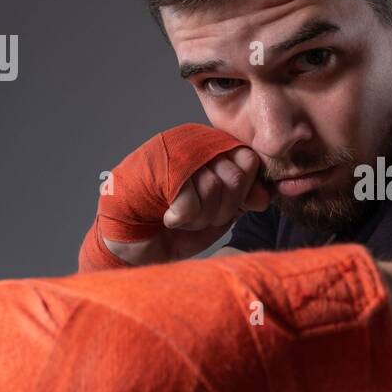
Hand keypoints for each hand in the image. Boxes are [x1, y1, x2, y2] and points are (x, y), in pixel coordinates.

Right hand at [105, 145, 270, 265]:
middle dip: (222, 208)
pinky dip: (183, 217)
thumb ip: (239, 202)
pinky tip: (167, 217)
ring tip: (180, 218)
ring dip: (200, 216)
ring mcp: (170, 153)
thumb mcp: (214, 217)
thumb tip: (263, 197)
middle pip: (236, 173)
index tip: (232, 209)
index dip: (246, 189)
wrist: (128, 247)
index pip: (247, 158)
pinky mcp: (154, 169)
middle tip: (198, 218)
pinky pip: (191, 196)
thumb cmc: (170, 230)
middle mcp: (190, 144)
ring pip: (214, 185)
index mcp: (206, 150)